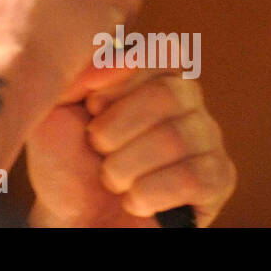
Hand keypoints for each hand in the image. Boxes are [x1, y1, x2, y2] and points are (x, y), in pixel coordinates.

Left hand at [26, 68, 235, 226]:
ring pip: (177, 138)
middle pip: (168, 94)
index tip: (90, 106)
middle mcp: (186, 98)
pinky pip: (193, 177)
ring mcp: (206, 137)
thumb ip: (80, 72)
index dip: (117, 82)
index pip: (159, 52)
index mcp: (150, 71)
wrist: (71, 218)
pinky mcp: (218, 179)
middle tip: (97, 147)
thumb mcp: (53, 107)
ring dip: (124, 167)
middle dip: (116, 128)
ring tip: (111, 179)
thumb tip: (125, 55)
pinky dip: (148, 193)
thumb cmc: (64, 159)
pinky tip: (134, 200)